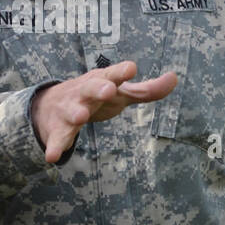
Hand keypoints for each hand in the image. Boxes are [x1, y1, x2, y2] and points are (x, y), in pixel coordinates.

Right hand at [30, 60, 177, 163]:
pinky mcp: (59, 129)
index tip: (131, 68)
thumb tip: (174, 77)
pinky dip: (54, 146)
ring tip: (80, 117)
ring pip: (72, 111)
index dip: (121, 72)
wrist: (50, 104)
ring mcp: (70, 110)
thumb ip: (147, 90)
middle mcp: (84, 92)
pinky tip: (52, 156)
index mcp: (102, 81)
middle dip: (99, 88)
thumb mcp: (121, 92)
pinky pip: (58, 138)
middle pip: (91, 88)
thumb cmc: (95, 96)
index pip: (113, 75)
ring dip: (76, 113)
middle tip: (109, 90)